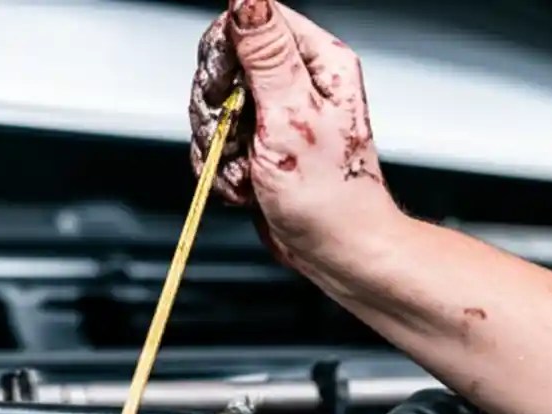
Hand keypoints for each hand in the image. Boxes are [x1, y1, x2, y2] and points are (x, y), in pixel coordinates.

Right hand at [191, 0, 403, 291]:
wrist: (336, 252)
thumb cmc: (331, 197)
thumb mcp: (291, 116)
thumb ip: (266, 54)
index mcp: (316, 61)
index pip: (250, 21)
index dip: (223, 56)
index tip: (224, 94)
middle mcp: (297, 81)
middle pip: (222, 65)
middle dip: (216, 110)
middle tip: (234, 139)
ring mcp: (277, 114)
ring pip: (214, 107)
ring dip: (217, 147)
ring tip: (245, 171)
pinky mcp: (261, 143)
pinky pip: (218, 140)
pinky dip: (220, 168)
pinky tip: (244, 184)